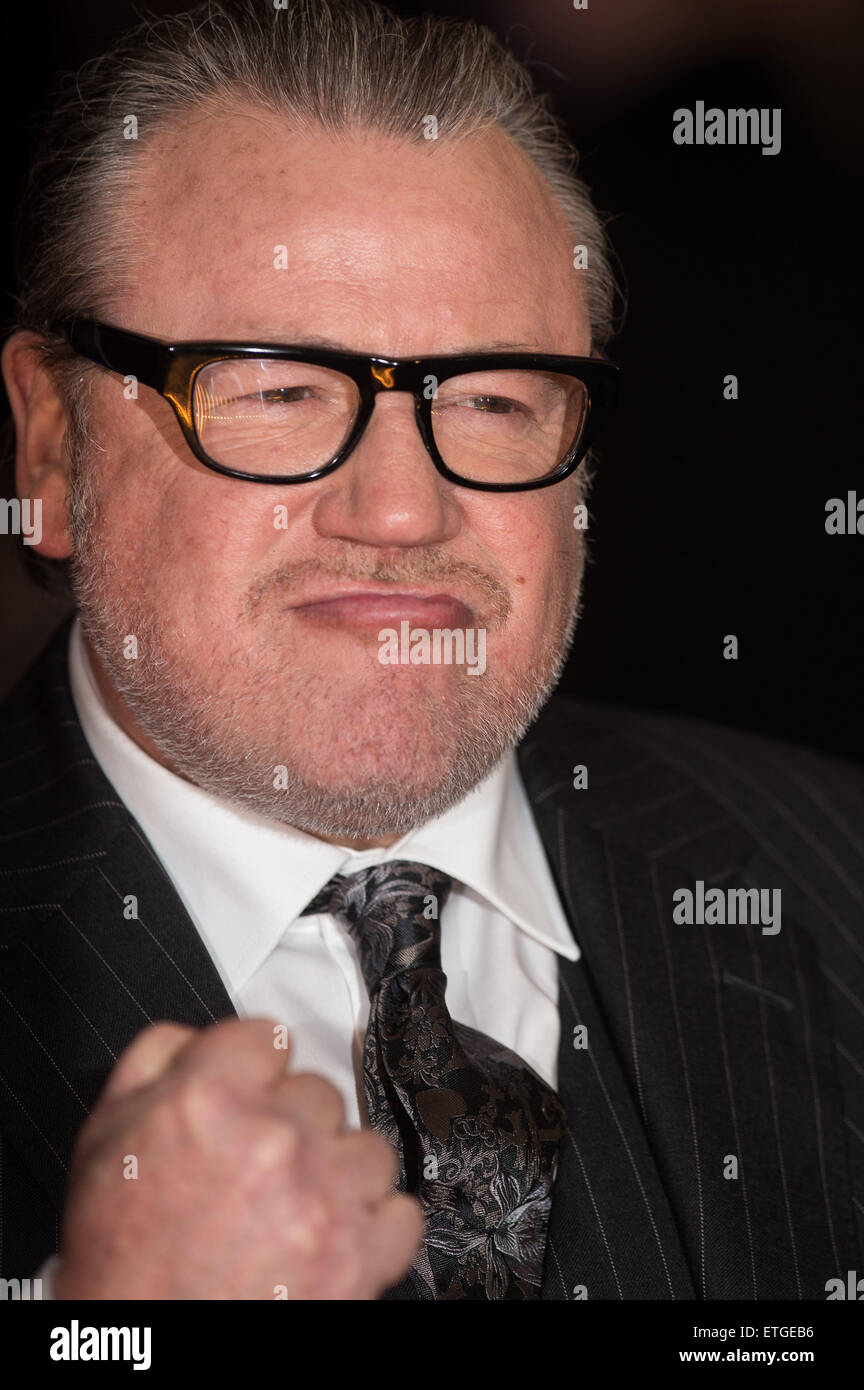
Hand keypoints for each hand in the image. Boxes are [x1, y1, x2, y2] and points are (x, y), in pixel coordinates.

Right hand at [54, 1017, 421, 1298]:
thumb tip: (203, 1034)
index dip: (257, 1069)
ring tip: (295, 1204)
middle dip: (291, 1124)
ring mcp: (322, 1196)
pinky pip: (401, 1212)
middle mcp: (273, 1139)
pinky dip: (374, 1225)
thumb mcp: (105, 1133)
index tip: (253, 1093)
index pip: (271, 1036)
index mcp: (210, 1099)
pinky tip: (333, 1233)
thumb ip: (158, 1058)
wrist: (143, 1342)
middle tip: (258, 1166)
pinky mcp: (358, 1255)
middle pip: (319, 1091)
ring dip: (336, 1171)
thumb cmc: (121, 1252)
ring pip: (365, 1146)